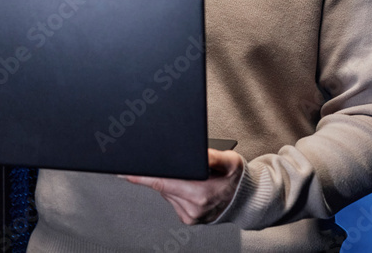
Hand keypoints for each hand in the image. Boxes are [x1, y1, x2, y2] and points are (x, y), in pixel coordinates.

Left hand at [121, 149, 243, 224]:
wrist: (246, 201)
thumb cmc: (237, 179)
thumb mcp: (230, 161)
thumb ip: (212, 156)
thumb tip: (199, 152)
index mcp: (201, 192)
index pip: (162, 182)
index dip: (141, 176)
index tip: (125, 171)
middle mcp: (193, 207)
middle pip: (162, 185)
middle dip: (162, 172)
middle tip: (171, 162)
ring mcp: (190, 215)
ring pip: (165, 192)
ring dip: (171, 181)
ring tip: (190, 175)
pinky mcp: (187, 219)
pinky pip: (172, 200)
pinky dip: (175, 191)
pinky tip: (188, 185)